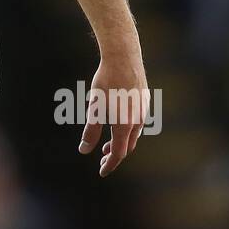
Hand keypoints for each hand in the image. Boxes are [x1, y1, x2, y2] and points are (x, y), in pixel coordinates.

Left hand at [78, 55, 148, 176]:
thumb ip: (90, 131)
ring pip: (133, 133)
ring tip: (108, 142)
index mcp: (125, 125)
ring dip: (120, 141)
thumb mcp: (94, 108)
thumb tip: (84, 150)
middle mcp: (138, 120)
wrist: (124, 56)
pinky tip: (116, 121)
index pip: (118, 153)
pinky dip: (126, 128)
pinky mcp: (144, 99)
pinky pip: (136, 120)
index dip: (110, 164)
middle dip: (115, 154)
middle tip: (102, 158)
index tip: (102, 171)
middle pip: (128, 145)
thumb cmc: (106, 82)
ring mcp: (143, 110)